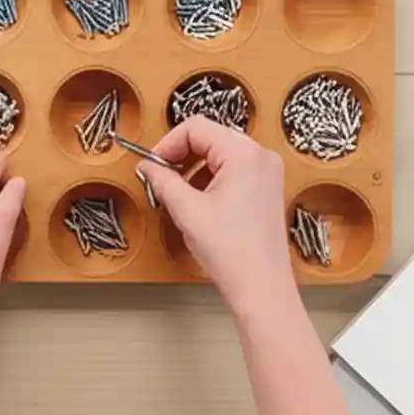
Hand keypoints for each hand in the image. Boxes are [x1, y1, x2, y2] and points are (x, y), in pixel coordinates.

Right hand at [137, 117, 292, 303]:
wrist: (261, 286)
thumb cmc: (231, 251)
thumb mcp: (186, 210)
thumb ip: (162, 180)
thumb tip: (147, 166)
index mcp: (244, 154)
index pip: (196, 128)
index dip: (167, 144)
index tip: (151, 165)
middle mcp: (261, 156)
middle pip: (209, 137)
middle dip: (180, 155)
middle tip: (159, 178)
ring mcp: (267, 172)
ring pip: (219, 153)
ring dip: (193, 167)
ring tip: (176, 193)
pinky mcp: (266, 188)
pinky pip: (232, 170)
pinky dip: (209, 178)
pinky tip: (196, 201)